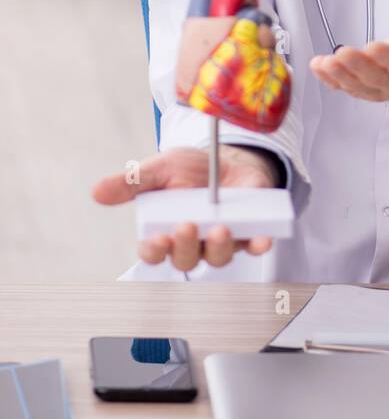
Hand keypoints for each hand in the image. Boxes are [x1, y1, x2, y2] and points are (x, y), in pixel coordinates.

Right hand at [91, 145, 275, 270]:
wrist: (228, 158)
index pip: (154, 252)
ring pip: (218, 258)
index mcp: (165, 231)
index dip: (154, 251)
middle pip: (186, 260)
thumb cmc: (191, 168)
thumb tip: (97, 192)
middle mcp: (192, 242)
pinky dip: (258, 244)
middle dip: (185, 247)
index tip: (157, 240)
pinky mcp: (249, 234)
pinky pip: (254, 246)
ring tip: (220, 229)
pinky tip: (261, 239)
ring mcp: (221, 241)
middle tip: (187, 226)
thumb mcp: (161, 167)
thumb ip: (133, 182)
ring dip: (218, 248)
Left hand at [308, 3, 388, 104]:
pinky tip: (318, 67)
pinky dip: (330, 80)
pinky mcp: (366, 87)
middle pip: (382, 80)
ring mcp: (384, 89)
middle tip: (344, 53)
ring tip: (326, 63)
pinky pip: (347, 88)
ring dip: (341, 76)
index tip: (374, 47)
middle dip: (360, 68)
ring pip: (362, 88)